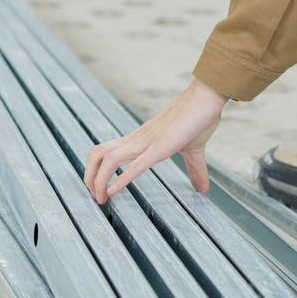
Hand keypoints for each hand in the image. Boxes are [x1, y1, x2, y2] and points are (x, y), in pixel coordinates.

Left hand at [84, 79, 227, 203]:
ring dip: (99, 182)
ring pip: (109, 159)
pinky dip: (121, 178)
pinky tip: (113, 191)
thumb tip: (203, 188)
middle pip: (98, 153)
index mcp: (142, 138)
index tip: (96, 188)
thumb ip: (195, 169)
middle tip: (94, 197)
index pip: (106, 150)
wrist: (207, 97)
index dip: (94, 169)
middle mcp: (139, 139)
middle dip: (89, 177)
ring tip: (101, 200)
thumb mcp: (193, 148)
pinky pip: (136, 163)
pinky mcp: (161, 147)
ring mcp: (148, 142)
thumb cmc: (199, 117)